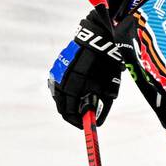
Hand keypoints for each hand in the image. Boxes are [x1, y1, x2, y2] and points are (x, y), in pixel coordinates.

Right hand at [48, 12, 124, 128]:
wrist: (99, 40)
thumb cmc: (107, 65)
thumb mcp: (108, 88)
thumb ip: (102, 105)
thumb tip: (97, 121)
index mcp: (74, 88)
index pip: (71, 114)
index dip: (78, 122)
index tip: (85, 126)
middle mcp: (62, 82)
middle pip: (62, 108)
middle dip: (72, 115)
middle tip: (82, 118)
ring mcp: (58, 74)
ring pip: (59, 97)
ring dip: (68, 104)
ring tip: (79, 105)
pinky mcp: (58, 68)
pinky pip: (58, 86)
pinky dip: (65, 93)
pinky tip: (74, 92)